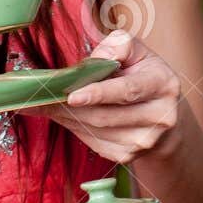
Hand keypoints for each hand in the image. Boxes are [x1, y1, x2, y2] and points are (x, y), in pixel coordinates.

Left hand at [33, 30, 182, 165]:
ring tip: (43, 102)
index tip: (72, 96)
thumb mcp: (137, 51)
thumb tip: (92, 62)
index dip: (99, 93)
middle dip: (69, 106)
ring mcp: (144, 141)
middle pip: (105, 115)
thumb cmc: (143, 74)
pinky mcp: (128, 156)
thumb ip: (117, 46)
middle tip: (39, 96)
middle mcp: (159, 118)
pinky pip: (92, 142)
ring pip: (94, 130)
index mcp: (163, 86)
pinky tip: (61, 114)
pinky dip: (72, 127)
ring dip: (65, 116)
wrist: (163, 112)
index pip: (128, 91)